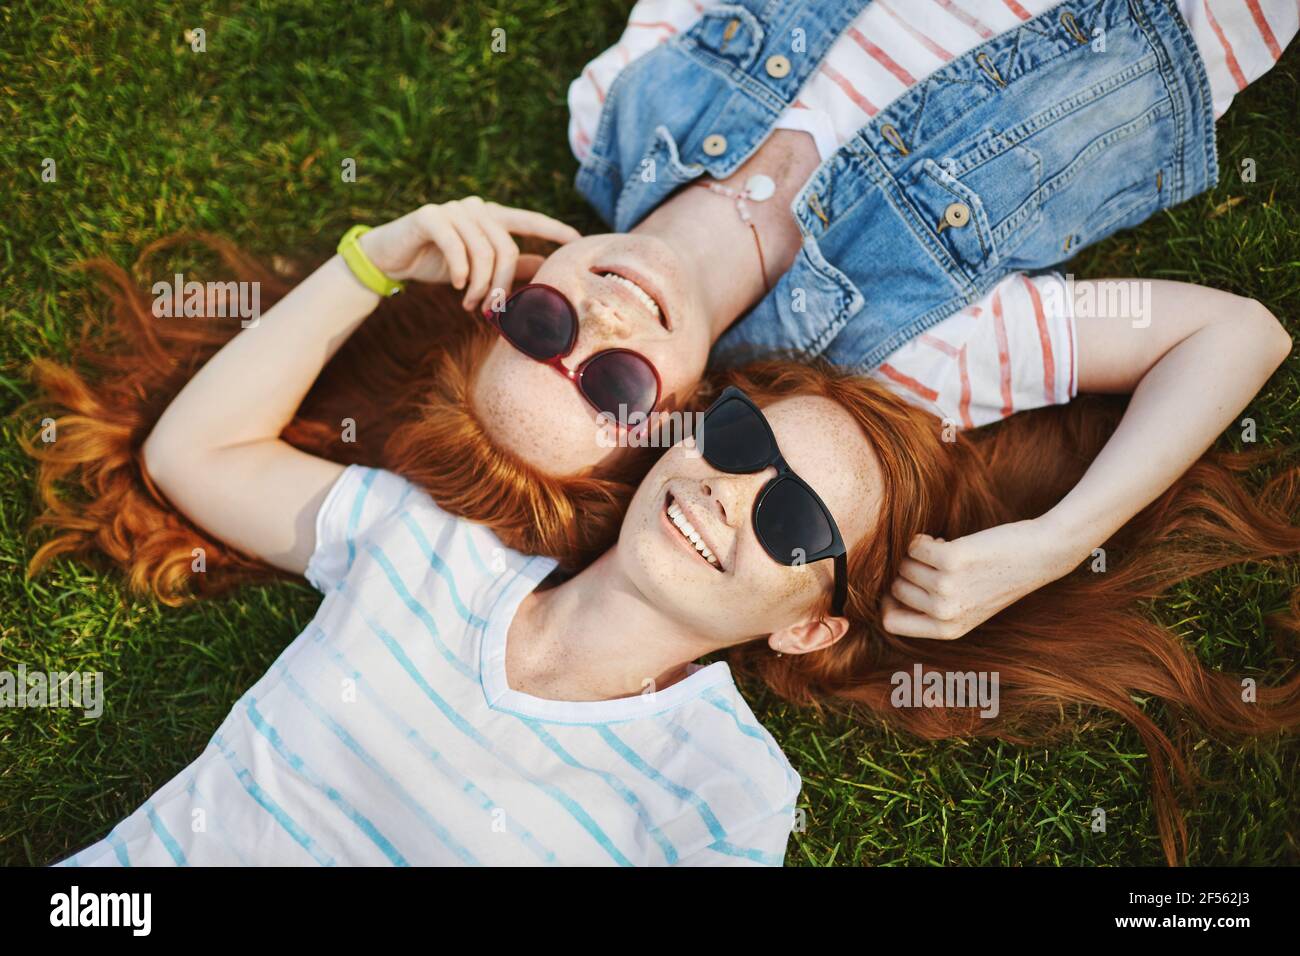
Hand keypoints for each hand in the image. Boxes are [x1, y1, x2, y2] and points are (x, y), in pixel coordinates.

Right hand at [356, 197, 581, 310]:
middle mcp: (476, 207)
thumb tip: (544, 269)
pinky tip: (457, 286)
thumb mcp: (478, 267)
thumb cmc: (438, 262)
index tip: (576, 240)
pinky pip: (456, 246)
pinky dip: (460, 271)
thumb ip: (509, 265)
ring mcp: (453, 209)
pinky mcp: (430, 216)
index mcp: (490, 216)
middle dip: (500, 283)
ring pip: (482, 252)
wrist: (391, 257)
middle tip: (487, 308)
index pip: (528, 219)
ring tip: (469, 303)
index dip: (553, 229)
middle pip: (506, 248)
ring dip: (478, 285)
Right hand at [880, 519, 1081, 639]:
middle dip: (909, 571)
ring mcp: (947, 587)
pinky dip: (924, 538)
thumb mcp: (968, 608)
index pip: (890, 623)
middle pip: (896, 587)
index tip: (901, 585)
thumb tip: (887, 593)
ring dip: (919, 553)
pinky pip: (915, 545)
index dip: (888, 602)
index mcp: (947, 630)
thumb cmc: (1000, 579)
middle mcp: (945, 613)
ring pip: (905, 564)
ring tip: (945, 551)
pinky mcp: (951, 560)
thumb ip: (931, 609)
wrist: (1039, 556)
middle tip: (936, 564)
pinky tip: (944, 539)